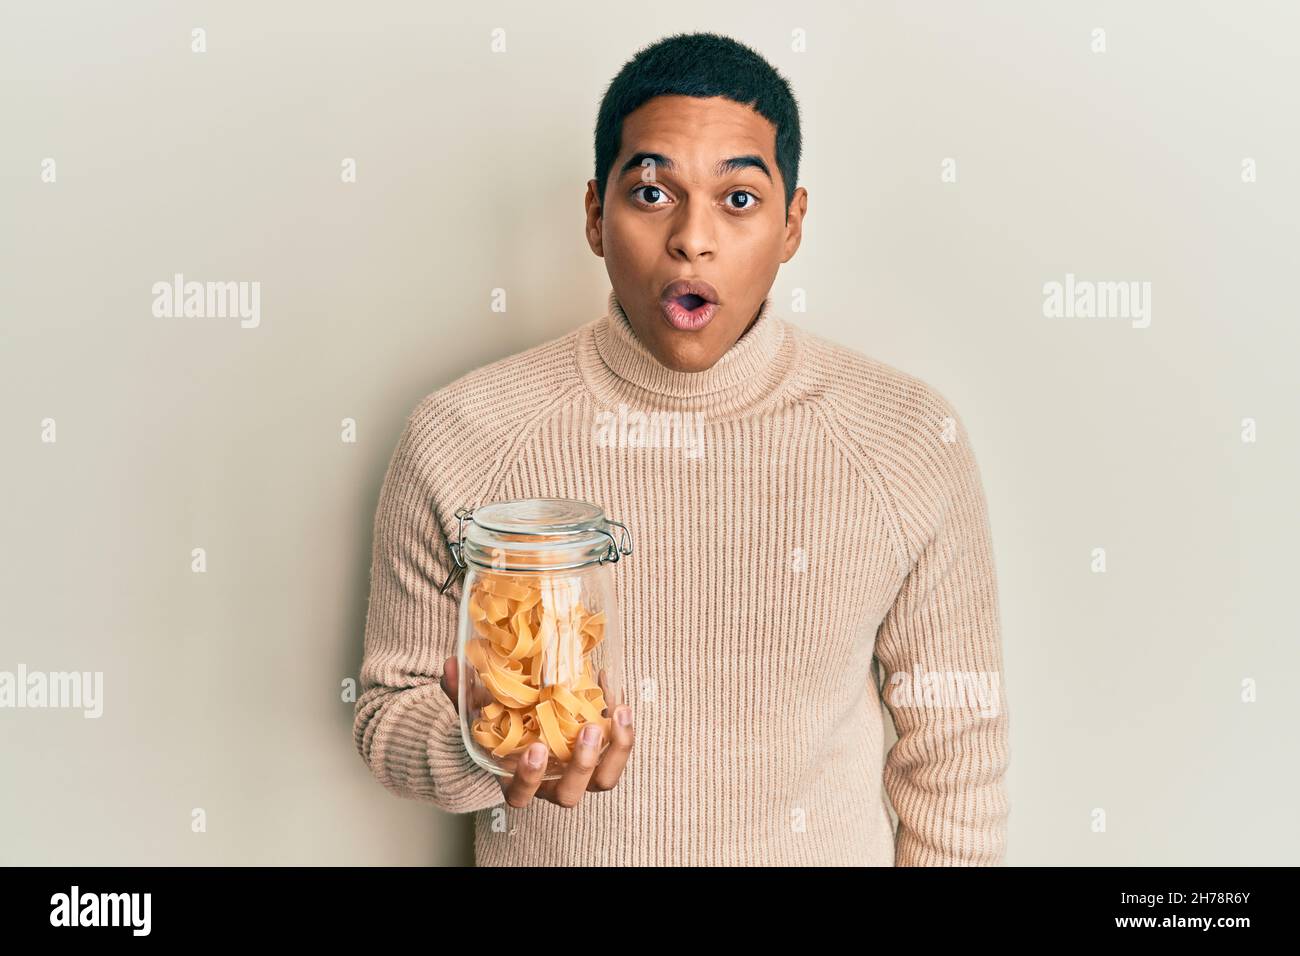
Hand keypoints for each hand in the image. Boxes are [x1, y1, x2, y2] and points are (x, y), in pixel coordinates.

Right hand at [441, 655, 633, 807]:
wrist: (523, 728)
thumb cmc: (498, 727)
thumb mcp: (476, 711)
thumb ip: (461, 693)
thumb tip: (451, 664)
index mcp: (517, 780)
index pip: (521, 795)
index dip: (530, 778)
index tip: (536, 748)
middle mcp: (551, 783)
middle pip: (570, 793)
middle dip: (582, 764)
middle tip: (590, 729)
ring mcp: (579, 772)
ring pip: (605, 779)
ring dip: (617, 750)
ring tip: (620, 712)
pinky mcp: (601, 755)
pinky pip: (618, 751)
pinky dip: (624, 728)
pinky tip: (617, 695)